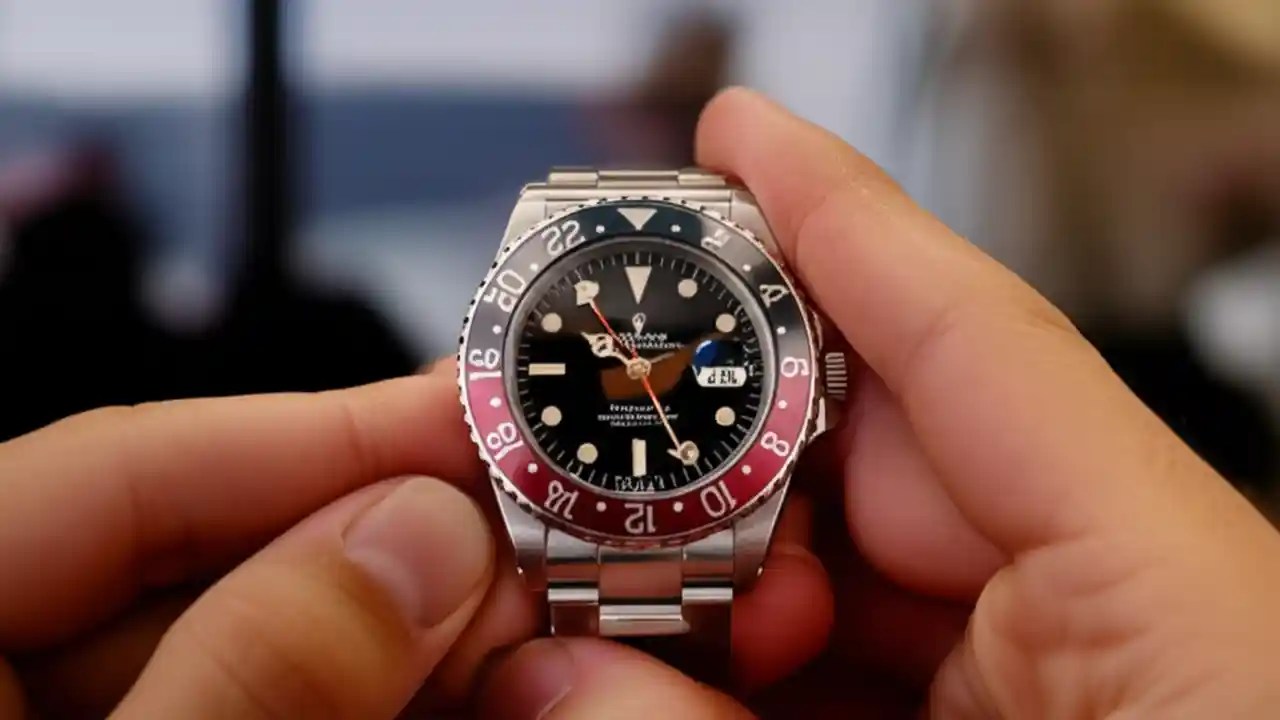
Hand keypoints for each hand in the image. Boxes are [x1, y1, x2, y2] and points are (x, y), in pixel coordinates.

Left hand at [0, 360, 829, 717]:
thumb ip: (256, 676)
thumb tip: (409, 547)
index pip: (131, 463)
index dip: (313, 426)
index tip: (473, 413)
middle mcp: (38, 676)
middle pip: (242, 562)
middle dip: (417, 548)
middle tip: (564, 534)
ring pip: (303, 656)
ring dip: (447, 645)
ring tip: (580, 624)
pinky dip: (416, 711)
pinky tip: (528, 697)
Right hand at [474, 88, 1279, 717]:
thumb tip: (558, 681)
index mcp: (1188, 603)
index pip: (981, 346)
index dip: (843, 220)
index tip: (736, 136)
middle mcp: (1125, 619)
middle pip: (881, 462)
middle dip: (710, 451)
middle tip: (563, 458)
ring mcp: (1067, 683)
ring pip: (848, 576)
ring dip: (703, 585)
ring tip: (574, 599)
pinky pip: (859, 666)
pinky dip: (743, 671)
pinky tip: (647, 680)